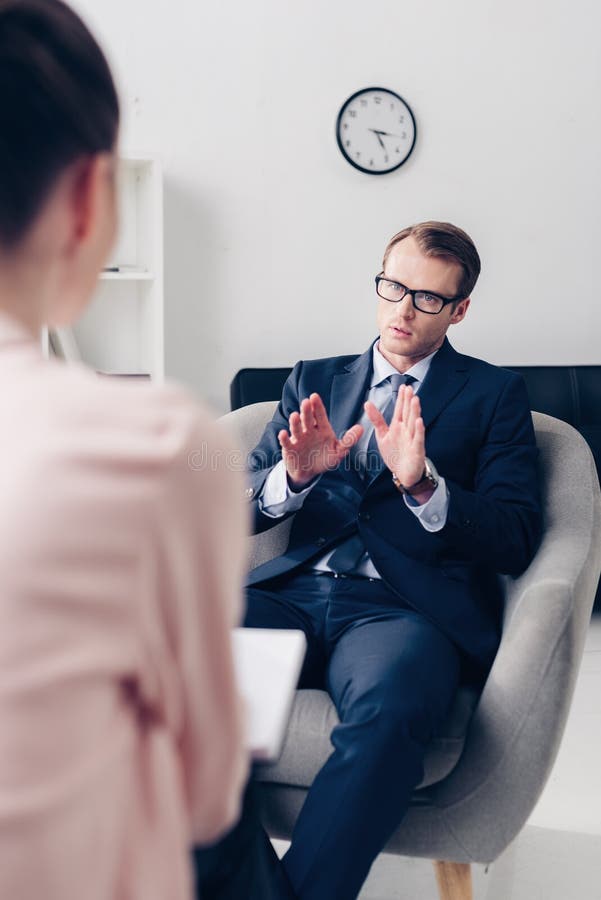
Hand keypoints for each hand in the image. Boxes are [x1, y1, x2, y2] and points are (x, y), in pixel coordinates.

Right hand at [278, 393, 362, 489]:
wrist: (308, 472)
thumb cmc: (324, 459)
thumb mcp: (338, 451)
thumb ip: (349, 440)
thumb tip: (361, 428)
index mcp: (321, 429)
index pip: (319, 415)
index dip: (317, 406)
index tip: (314, 396)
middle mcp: (309, 431)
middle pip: (307, 419)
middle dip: (306, 411)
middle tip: (306, 402)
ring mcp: (298, 438)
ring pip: (296, 428)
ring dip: (295, 422)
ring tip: (295, 416)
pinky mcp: (289, 448)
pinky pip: (286, 442)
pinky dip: (283, 438)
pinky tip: (283, 433)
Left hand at [364, 385, 431, 501]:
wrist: (404, 474)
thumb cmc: (395, 454)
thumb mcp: (382, 435)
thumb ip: (376, 419)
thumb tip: (367, 403)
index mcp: (398, 427)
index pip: (400, 410)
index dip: (401, 399)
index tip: (404, 386)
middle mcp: (406, 431)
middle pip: (407, 413)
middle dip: (408, 401)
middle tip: (409, 388)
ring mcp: (413, 439)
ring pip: (413, 423)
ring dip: (415, 412)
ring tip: (415, 400)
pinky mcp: (417, 450)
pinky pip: (418, 439)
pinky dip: (418, 430)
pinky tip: (419, 421)